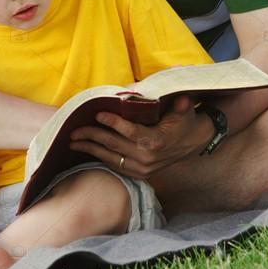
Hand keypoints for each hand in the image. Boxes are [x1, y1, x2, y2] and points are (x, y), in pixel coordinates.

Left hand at [69, 96, 206, 179]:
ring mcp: (143, 169)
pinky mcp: (139, 174)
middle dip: (92, 136)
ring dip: (90, 149)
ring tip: (73, 141)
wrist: (194, 142)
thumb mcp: (184, 109)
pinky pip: (115, 166)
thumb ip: (180, 103)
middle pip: (114, 145)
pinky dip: (99, 157)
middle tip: (74, 129)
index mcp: (157, 141)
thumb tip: (180, 94)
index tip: (98, 114)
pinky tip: (87, 150)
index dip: (114, 123)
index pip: (131, 132)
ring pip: (110, 157)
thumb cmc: (185, 121)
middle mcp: (147, 158)